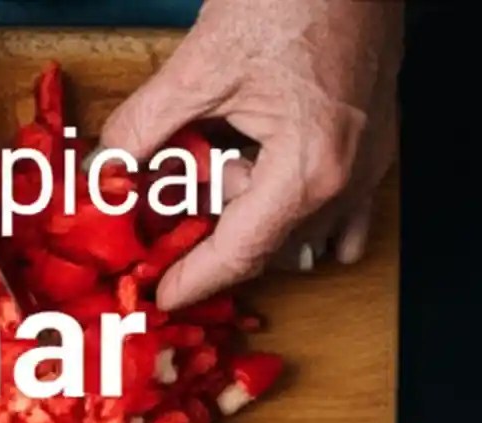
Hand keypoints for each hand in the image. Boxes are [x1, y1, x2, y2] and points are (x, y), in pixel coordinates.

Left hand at [97, 0, 403, 309]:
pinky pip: (340, 205)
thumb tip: (106, 164)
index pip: (241, 251)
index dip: (195, 277)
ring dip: (250, 205)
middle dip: (214, 222)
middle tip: (170, 184)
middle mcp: (349, 179)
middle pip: (266, 239)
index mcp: (309, 170)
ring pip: (299, 223)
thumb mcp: (200, 67)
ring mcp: (370, 162)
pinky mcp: (375, 140)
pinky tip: (263, 177)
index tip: (163, 295)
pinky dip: (296, 204)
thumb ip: (145, 125)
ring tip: (219, 149)